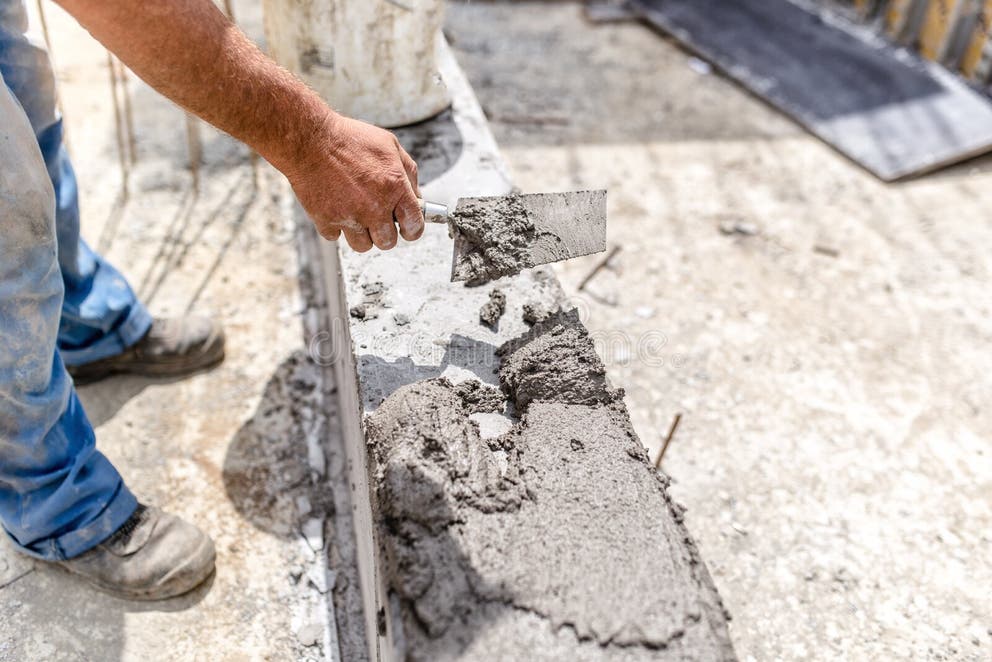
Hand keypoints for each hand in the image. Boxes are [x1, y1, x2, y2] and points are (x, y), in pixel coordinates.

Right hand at [287, 111, 422, 251]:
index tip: (406, 228)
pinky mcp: (326, 220)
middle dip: (385, 232)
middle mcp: (374, 206)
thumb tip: (417, 197)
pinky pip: (336, 238)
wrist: (309, 139)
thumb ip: (408, 173)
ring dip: (361, 233)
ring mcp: (349, 216)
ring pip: (363, 246)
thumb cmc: (349, 139)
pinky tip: (336, 207)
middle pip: (388, 242)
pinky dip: (336, 226)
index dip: (412, 229)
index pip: (414, 227)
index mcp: (395, 187)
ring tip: (355, 212)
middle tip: (377, 217)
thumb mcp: (389, 145)